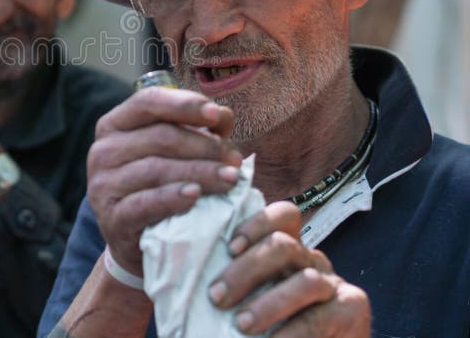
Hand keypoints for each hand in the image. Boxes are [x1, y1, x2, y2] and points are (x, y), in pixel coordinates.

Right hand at [87, 87, 240, 278]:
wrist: (137, 243)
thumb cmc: (160, 186)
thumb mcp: (176, 153)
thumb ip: (198, 130)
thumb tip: (223, 117)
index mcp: (115, 124)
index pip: (148, 101)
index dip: (185, 105)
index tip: (218, 115)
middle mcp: (103, 150)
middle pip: (160, 137)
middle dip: (204, 146)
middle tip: (235, 159)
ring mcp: (103, 184)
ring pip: (156, 169)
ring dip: (200, 172)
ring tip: (230, 179)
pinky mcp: (111, 218)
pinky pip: (145, 203)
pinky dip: (173, 197)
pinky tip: (196, 195)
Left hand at [208, 201, 370, 336]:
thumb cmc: (273, 325)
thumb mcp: (252, 299)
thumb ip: (234, 287)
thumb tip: (190, 285)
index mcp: (288, 251)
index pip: (282, 217)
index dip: (256, 224)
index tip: (229, 247)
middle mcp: (312, 260)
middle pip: (284, 245)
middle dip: (247, 269)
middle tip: (217, 297)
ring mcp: (334, 284)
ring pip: (304, 281)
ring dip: (268, 304)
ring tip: (242, 325)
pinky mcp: (352, 310)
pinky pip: (319, 318)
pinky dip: (291, 334)